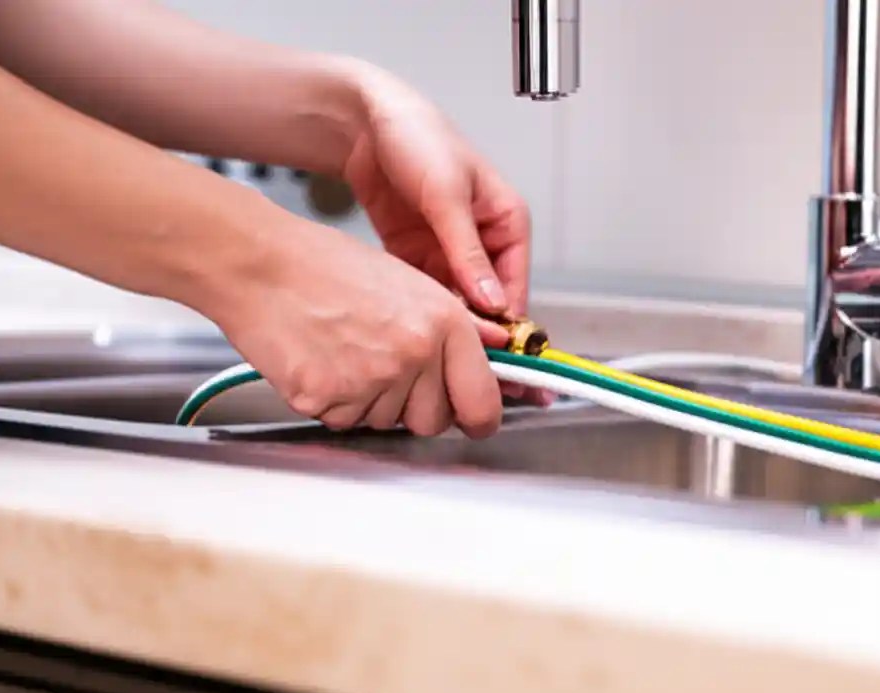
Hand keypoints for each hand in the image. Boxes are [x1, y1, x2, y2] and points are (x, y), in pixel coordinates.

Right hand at [214, 221, 502, 436]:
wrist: (260, 264)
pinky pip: (345, 423)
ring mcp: (372, 380)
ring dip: (371, 402)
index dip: (480, 418)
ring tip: (345, 353)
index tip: (476, 422)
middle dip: (416, 407)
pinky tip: (321, 364)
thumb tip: (498, 346)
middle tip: (386, 370)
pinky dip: (334, 404)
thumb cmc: (326, 266)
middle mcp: (414, 354)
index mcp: (443, 322)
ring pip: (387, 422)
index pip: (481, 400)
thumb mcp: (407, 281)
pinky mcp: (329, 400)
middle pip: (434, 421)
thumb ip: (457, 324)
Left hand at [340, 64, 547, 402]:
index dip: (511, 333)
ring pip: (457, 308)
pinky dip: (425, 319)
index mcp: (507, 225)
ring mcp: (449, 253)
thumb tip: (492, 305)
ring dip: (452, 337)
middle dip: (484, 346)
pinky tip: (419, 347)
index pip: (515, 292)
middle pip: (489, 308)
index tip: (507, 368)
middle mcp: (484, 244)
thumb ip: (467, 253)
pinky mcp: (418, 257)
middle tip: (482, 387)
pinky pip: (427, 297)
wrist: (365, 119)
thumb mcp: (447, 196)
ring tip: (446, 375)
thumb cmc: (418, 137)